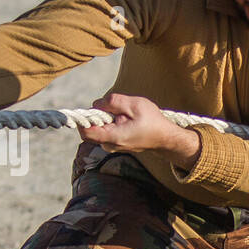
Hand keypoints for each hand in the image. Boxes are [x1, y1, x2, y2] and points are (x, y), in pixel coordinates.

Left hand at [79, 93, 199, 160]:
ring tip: (125, 114)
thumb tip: (96, 103)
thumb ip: (113, 102)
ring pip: (99, 128)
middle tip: (116, 109)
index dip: (83, 119)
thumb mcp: (134, 105)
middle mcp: (110, 145)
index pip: (85, 132)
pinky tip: (127, 120)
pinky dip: (112, 122)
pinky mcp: (117, 144)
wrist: (166, 138)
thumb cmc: (153, 122)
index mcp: (113, 137)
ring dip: (107, 118)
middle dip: (98, 115)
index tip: (92, 108)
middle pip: (91, 128)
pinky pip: (106, 131)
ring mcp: (113, 146)